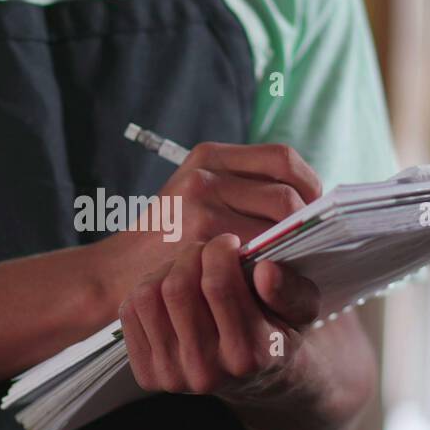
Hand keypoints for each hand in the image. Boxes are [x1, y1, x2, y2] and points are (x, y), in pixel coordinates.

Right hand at [97, 142, 321, 303]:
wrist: (116, 273)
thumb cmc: (165, 241)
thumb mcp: (193, 195)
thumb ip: (240, 189)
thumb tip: (306, 201)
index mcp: (209, 155)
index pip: (282, 157)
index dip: (309, 183)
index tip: (313, 210)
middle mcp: (206, 171)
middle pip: (288, 189)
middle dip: (307, 219)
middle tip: (308, 243)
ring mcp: (204, 201)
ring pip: (281, 217)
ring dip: (295, 241)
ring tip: (291, 259)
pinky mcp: (203, 234)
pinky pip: (262, 246)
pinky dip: (275, 260)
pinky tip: (270, 274)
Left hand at [118, 234, 320, 399]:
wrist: (254, 377)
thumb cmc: (277, 330)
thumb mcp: (301, 311)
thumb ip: (292, 290)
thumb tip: (266, 272)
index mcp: (251, 356)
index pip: (217, 285)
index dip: (219, 250)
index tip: (229, 242)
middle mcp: (209, 374)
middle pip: (178, 288)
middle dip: (191, 254)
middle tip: (207, 250)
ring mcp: (173, 378)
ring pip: (148, 296)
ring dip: (167, 270)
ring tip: (190, 270)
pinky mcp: (148, 375)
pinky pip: (130, 311)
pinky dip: (147, 289)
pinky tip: (171, 293)